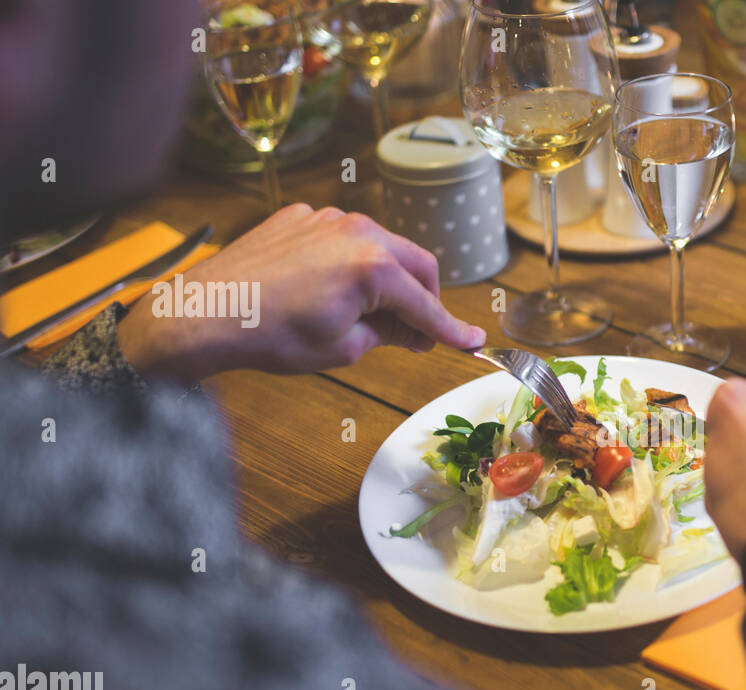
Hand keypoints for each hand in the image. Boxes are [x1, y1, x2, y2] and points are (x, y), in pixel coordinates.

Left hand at [118, 204, 485, 381]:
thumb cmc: (270, 335)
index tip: (471, 342)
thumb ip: (388, 333)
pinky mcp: (298, 218)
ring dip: (388, 279)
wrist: (206, 313)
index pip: (427, 305)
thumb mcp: (343, 347)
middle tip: (418, 336)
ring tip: (373, 316)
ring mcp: (325, 219)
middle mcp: (357, 231)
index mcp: (374, 267)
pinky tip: (329, 293)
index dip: (451, 330)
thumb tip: (410, 331)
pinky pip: (340, 238)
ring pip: (380, 246)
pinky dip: (349, 264)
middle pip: (416, 263)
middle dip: (424, 299)